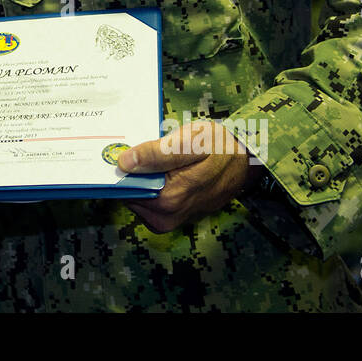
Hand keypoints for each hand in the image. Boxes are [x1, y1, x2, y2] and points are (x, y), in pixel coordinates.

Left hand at [117, 120, 251, 233]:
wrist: (244, 161)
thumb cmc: (219, 147)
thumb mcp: (191, 142)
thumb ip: (157, 154)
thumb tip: (124, 162)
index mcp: (168, 200)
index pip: (123, 188)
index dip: (119, 169)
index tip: (117, 150)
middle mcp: (166, 216)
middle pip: (128, 193)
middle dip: (129, 172)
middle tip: (137, 148)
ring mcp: (169, 218)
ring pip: (136, 197)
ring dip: (139, 177)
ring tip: (152, 156)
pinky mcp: (171, 215)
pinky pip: (147, 200)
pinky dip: (147, 184)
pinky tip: (158, 166)